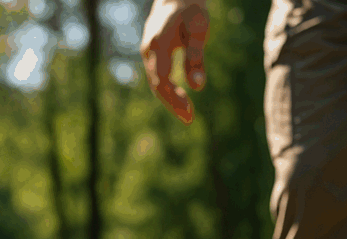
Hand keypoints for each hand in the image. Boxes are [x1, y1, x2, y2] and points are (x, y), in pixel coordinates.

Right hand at [140, 0, 208, 123]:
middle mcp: (149, 49)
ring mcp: (147, 51)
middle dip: (172, 104)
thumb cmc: (191, 10)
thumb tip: (198, 87)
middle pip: (156, 85)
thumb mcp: (199, 30)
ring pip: (155, 82)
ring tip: (187, 112)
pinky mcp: (151, 53)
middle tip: (189, 119)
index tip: (189, 114)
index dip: (174, 100)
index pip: (162, 81)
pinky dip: (167, 90)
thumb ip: (196, 57)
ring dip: (170, 99)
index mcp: (159, 44)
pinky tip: (181, 97)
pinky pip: (156, 76)